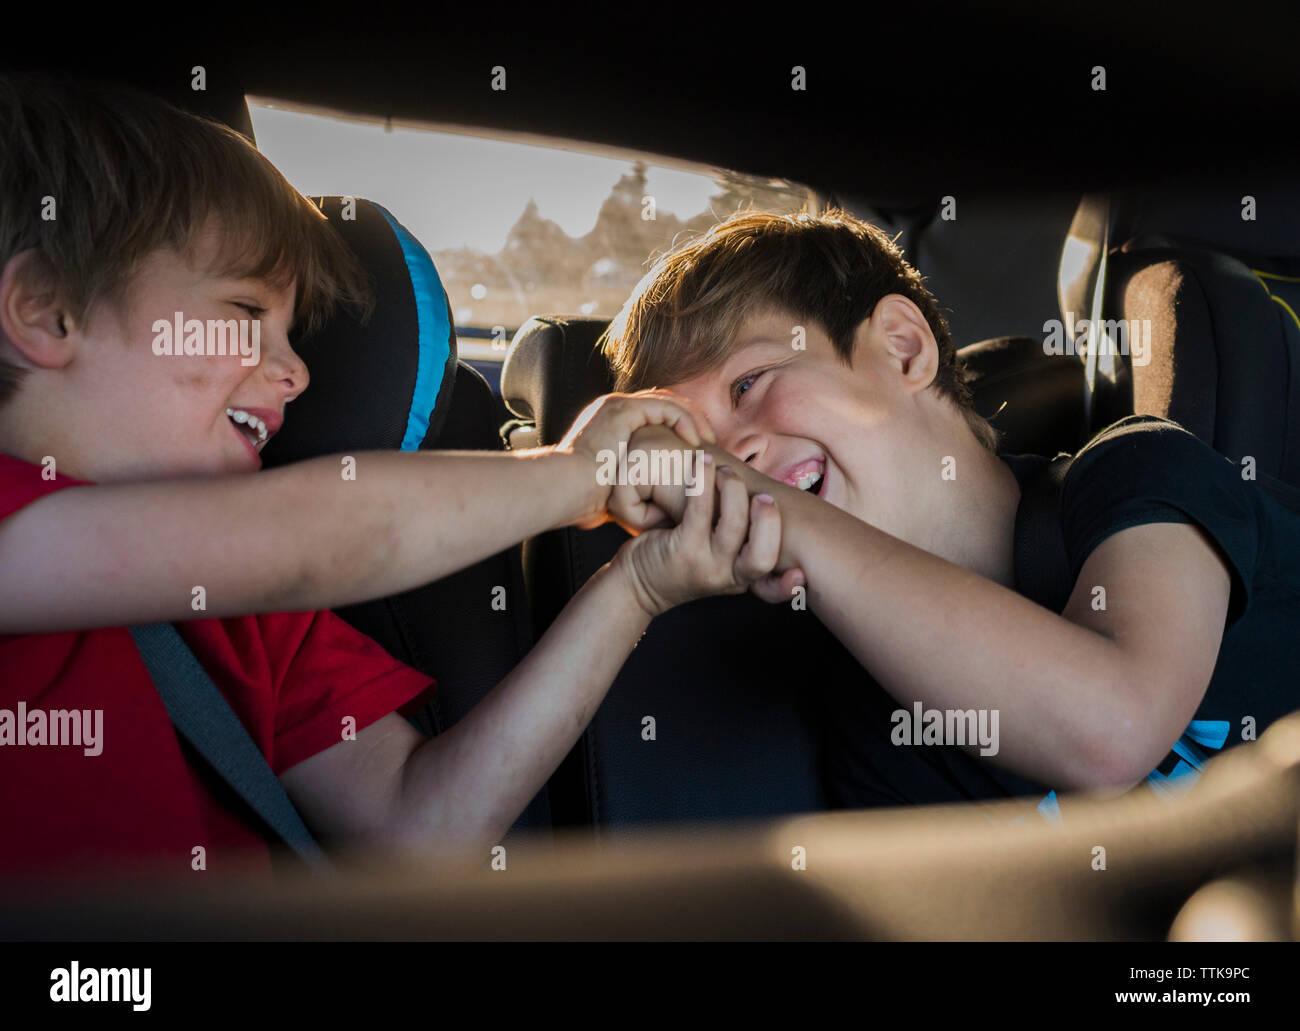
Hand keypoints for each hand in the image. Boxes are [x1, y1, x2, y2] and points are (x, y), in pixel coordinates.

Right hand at [556, 391, 715, 529]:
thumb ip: (639, 490)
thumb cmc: (587, 499)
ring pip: (667, 401)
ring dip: (692, 418)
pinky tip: (695, 438)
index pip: (653, 414)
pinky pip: (664, 406)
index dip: (679, 427)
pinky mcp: (623, 409)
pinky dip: (683, 420)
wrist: (568, 489)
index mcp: (612, 425)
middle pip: (663, 403)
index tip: (696, 449)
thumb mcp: (619, 491)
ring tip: (708, 439)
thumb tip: (660, 509)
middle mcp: (614, 409)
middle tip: (709, 440)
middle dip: (690, 419)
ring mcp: (618, 406)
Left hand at [614, 455, 801, 617]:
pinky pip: (699, 511)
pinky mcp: (680, 550)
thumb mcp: (715, 560)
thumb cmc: (680, 560)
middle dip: (769, 522)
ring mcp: (704, 566)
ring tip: (725, 470)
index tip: (803, 575)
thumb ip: (739, 542)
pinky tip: (703, 463)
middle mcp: (727, 577)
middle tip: (763, 496)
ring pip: (733, 527)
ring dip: (733, 490)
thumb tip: (766, 503)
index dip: (790, 586)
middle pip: (762, 557)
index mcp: (741, 578)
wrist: (636, 584)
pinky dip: (704, 482)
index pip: (774, 590)